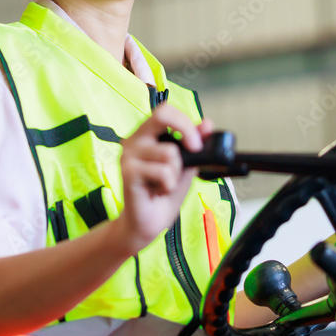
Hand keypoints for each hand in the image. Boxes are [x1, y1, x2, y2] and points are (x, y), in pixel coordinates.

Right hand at [113, 103, 213, 254]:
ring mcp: (129, 156)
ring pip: (169, 152)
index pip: (165, 111)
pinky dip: (168, 185)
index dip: (185, 122)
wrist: (148, 224)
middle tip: (194, 150)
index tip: (197, 141)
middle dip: (186, 131)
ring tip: (165, 184)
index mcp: (147, 136)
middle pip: (161, 115)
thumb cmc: (162, 195)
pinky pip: (163, 172)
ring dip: (176, 174)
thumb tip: (207, 124)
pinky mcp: (128, 172)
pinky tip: (158, 191)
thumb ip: (193, 146)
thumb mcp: (185, 166)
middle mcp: (135, 141)